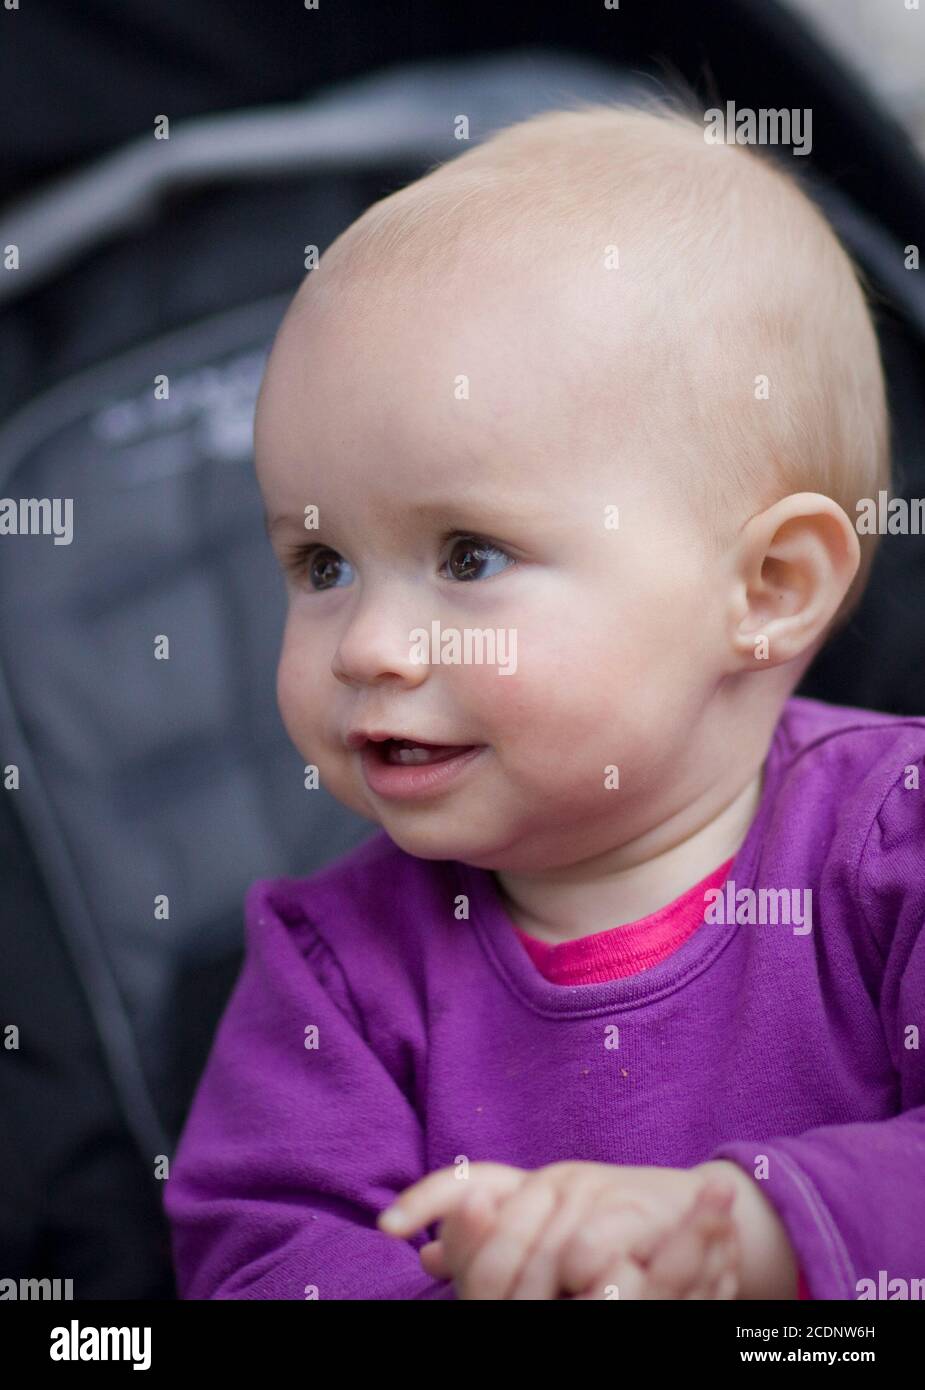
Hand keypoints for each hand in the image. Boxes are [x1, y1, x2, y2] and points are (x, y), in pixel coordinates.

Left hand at [378, 1160, 735, 1298]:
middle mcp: (552, 1180)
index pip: (465, 1183)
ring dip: (527, 1290)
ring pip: (537, 1248)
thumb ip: (494, 1246)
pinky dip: (578, 1275)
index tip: (389, 1228)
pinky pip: (587, 1249)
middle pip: (495, 1233)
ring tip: (529, 1309)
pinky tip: (576, 1290)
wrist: (699, 1211)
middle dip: (486, 1284)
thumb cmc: (616, 1234)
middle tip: (490, 1312)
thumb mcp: (549, 1238)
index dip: (425, 1200)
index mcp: (527, 1186)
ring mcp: (590, 1191)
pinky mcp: (631, 1210)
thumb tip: (432, 1258)